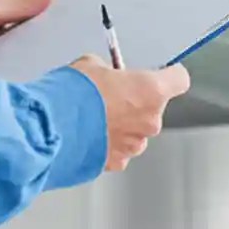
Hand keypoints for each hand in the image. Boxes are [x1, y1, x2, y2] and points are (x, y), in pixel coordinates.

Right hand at [70, 56, 190, 171]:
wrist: (49, 129)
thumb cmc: (72, 96)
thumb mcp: (90, 66)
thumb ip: (107, 71)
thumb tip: (103, 74)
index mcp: (150, 91)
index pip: (179, 79)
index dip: (169, 75)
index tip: (163, 72)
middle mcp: (149, 121)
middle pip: (154, 108)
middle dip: (136, 102)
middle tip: (111, 95)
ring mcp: (134, 145)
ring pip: (136, 132)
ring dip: (122, 125)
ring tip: (95, 117)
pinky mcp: (117, 162)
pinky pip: (119, 150)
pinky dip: (107, 143)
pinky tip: (88, 134)